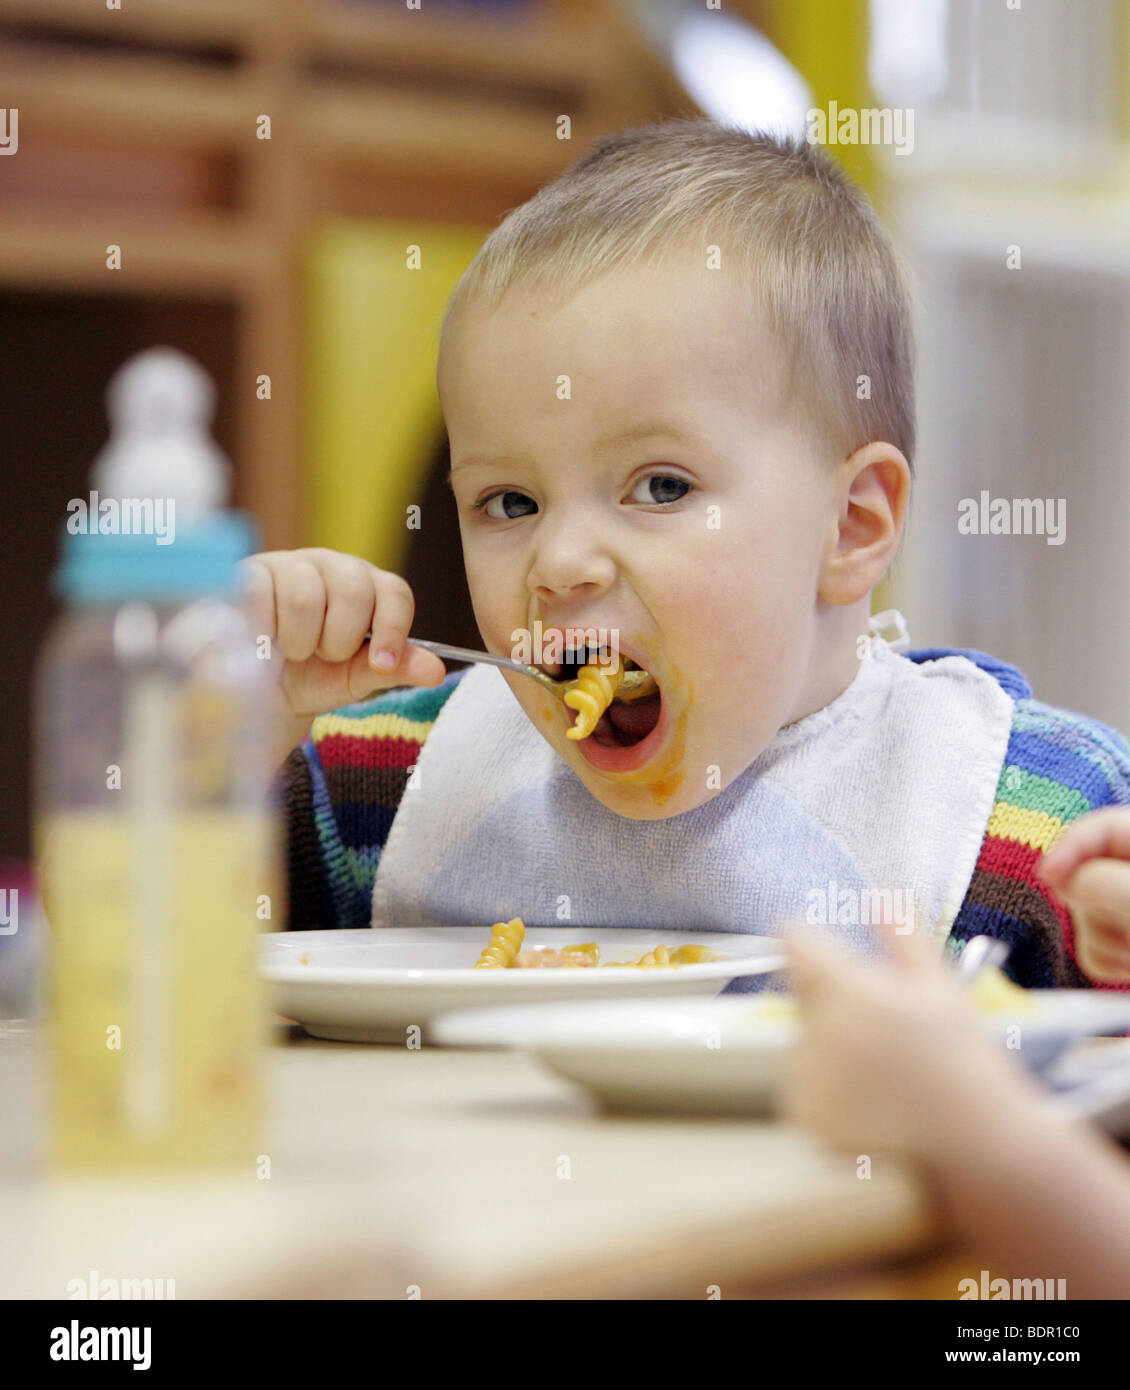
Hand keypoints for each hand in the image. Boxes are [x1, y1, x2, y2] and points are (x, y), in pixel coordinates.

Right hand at [241, 548, 447, 720]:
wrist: (260, 689)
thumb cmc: (315, 677)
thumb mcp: (357, 678)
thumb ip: (396, 669)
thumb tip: (436, 671)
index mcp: (371, 588)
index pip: (395, 593)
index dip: (392, 630)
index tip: (380, 665)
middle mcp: (335, 566)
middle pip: (354, 590)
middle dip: (339, 640)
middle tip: (324, 656)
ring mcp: (293, 564)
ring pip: (305, 596)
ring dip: (300, 641)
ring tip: (293, 651)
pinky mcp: (251, 571)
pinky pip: (261, 595)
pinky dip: (264, 632)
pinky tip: (263, 642)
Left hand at [781, 924, 1045, 1163]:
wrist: (972, 1139)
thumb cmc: (961, 1056)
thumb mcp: (938, 984)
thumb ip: (900, 934)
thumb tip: (879, 891)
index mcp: (846, 990)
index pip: (795, 939)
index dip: (810, 940)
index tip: (828, 952)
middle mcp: (817, 1031)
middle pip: (800, 992)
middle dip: (830, 998)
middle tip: (882, 1024)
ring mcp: (808, 1077)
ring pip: (802, 1038)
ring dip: (829, 1044)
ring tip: (884, 1066)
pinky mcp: (805, 1114)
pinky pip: (804, 1082)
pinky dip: (828, 1086)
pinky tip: (872, 1095)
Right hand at [1037, 807, 1129, 983]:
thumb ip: (1102, 881)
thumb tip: (1062, 880)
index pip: (1100, 828)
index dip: (1069, 846)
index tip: (1047, 873)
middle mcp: (1129, 874)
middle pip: (1086, 876)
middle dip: (1096, 906)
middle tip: (1125, 924)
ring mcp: (1127, 911)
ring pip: (1086, 920)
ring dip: (1109, 942)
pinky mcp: (1126, 946)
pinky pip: (1094, 953)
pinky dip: (1112, 963)